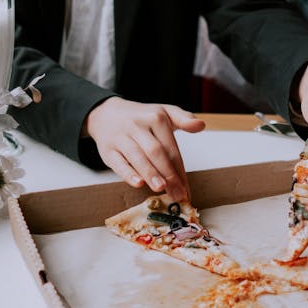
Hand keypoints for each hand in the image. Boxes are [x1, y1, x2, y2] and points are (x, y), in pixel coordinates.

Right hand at [84, 97, 205, 201]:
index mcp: (156, 117)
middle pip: (156, 152)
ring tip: (162, 189)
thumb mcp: (163, 112)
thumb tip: (201, 125)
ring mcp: (121, 137)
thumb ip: (183, 119)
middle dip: (169, 175)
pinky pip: (118, 162)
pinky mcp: (108, 149)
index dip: (180, 170)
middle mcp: (138, 126)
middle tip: (178, 194)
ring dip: (151, 174)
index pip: (171, 148)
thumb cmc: (140, 118)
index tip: (187, 189)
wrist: (106, 114)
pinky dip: (128, 173)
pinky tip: (138, 183)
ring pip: (138, 157)